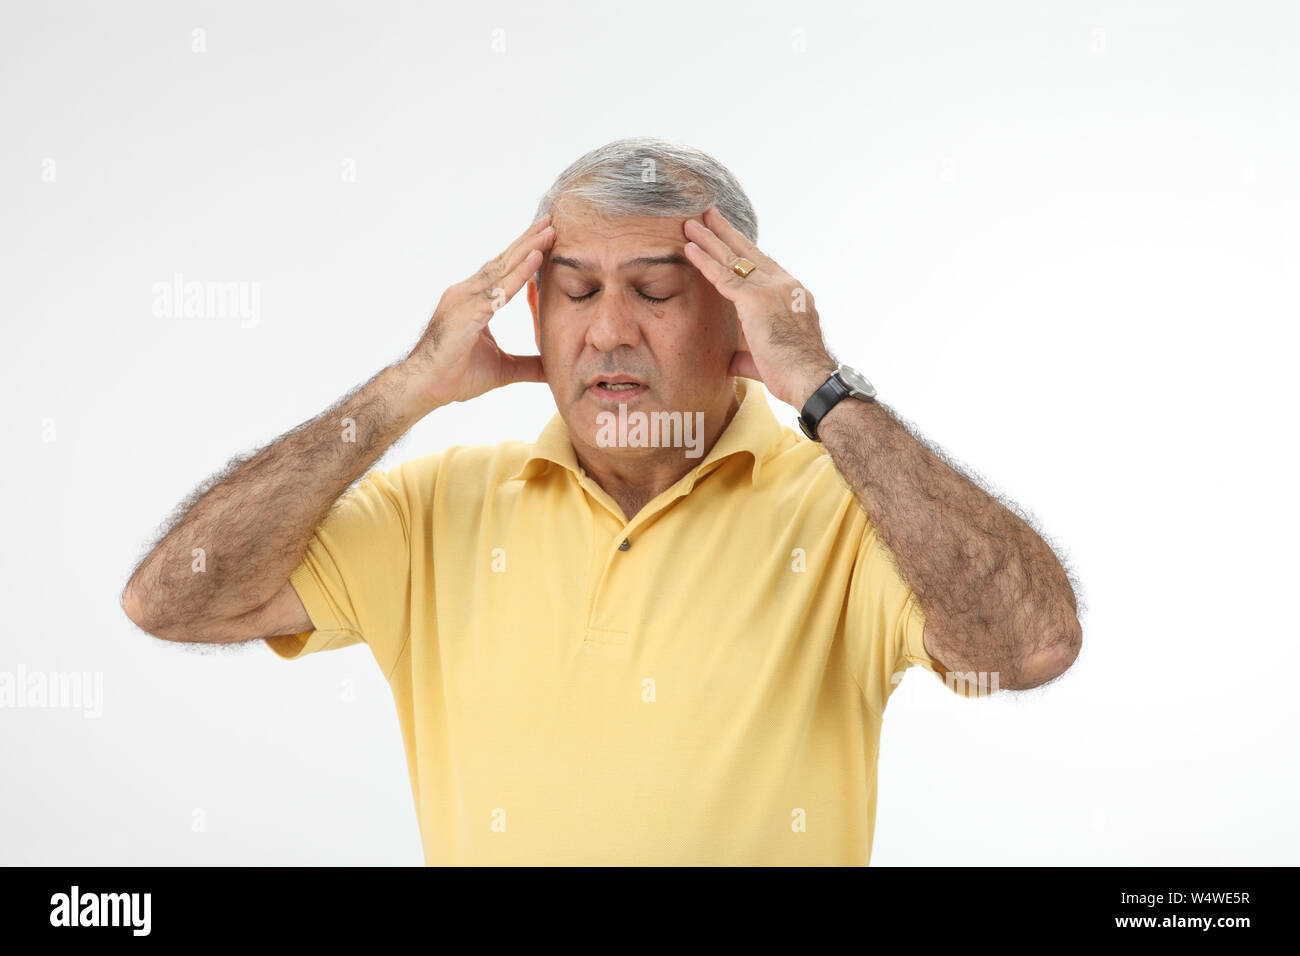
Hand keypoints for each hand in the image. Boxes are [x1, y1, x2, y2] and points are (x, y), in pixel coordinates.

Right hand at [400, 214, 555, 411]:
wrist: (423, 389)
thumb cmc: (454, 376)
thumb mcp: (502, 369)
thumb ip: (529, 366)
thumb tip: (555, 370)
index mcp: (474, 301)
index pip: (502, 271)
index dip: (524, 254)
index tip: (546, 237)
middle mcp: (467, 293)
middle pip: (503, 261)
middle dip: (528, 240)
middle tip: (552, 221)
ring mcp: (464, 300)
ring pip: (501, 268)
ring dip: (527, 249)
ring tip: (549, 232)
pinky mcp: (466, 313)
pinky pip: (497, 289)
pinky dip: (518, 273)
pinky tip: (535, 259)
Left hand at [683, 207, 836, 408]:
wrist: (810, 380)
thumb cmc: (795, 375)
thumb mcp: (770, 357)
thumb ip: (748, 354)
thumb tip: (732, 361)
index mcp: (792, 293)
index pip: (764, 266)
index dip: (745, 250)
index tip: (730, 237)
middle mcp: (784, 284)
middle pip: (749, 252)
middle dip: (726, 233)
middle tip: (709, 215)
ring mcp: (771, 289)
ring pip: (733, 259)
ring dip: (710, 240)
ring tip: (691, 224)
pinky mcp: (755, 300)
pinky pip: (723, 276)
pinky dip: (704, 261)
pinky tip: (689, 248)